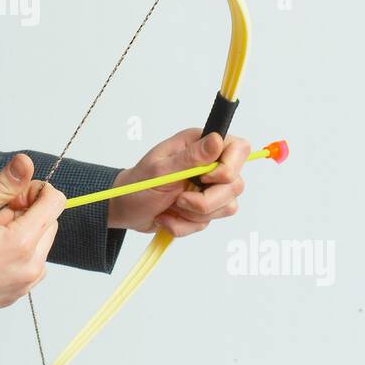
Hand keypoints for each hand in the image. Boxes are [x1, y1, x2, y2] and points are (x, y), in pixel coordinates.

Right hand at [0, 153, 65, 349]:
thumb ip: (3, 185)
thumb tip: (26, 162)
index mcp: (22, 244)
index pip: (55, 202)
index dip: (33, 189)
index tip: (8, 194)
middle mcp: (31, 268)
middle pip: (49, 221)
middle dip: (25, 211)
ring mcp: (24, 285)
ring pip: (40, 243)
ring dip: (21, 232)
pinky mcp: (15, 294)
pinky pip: (29, 263)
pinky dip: (15, 252)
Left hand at [106, 128, 250, 237]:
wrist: (125, 210)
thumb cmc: (137, 185)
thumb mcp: (160, 170)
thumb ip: (191, 157)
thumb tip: (217, 140)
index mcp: (200, 145)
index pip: (238, 148)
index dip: (229, 167)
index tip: (204, 178)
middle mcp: (209, 163)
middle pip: (235, 184)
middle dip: (206, 200)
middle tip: (179, 199)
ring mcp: (209, 187)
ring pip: (227, 206)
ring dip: (193, 214)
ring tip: (171, 206)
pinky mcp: (205, 208)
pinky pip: (210, 222)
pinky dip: (186, 225)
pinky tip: (169, 216)